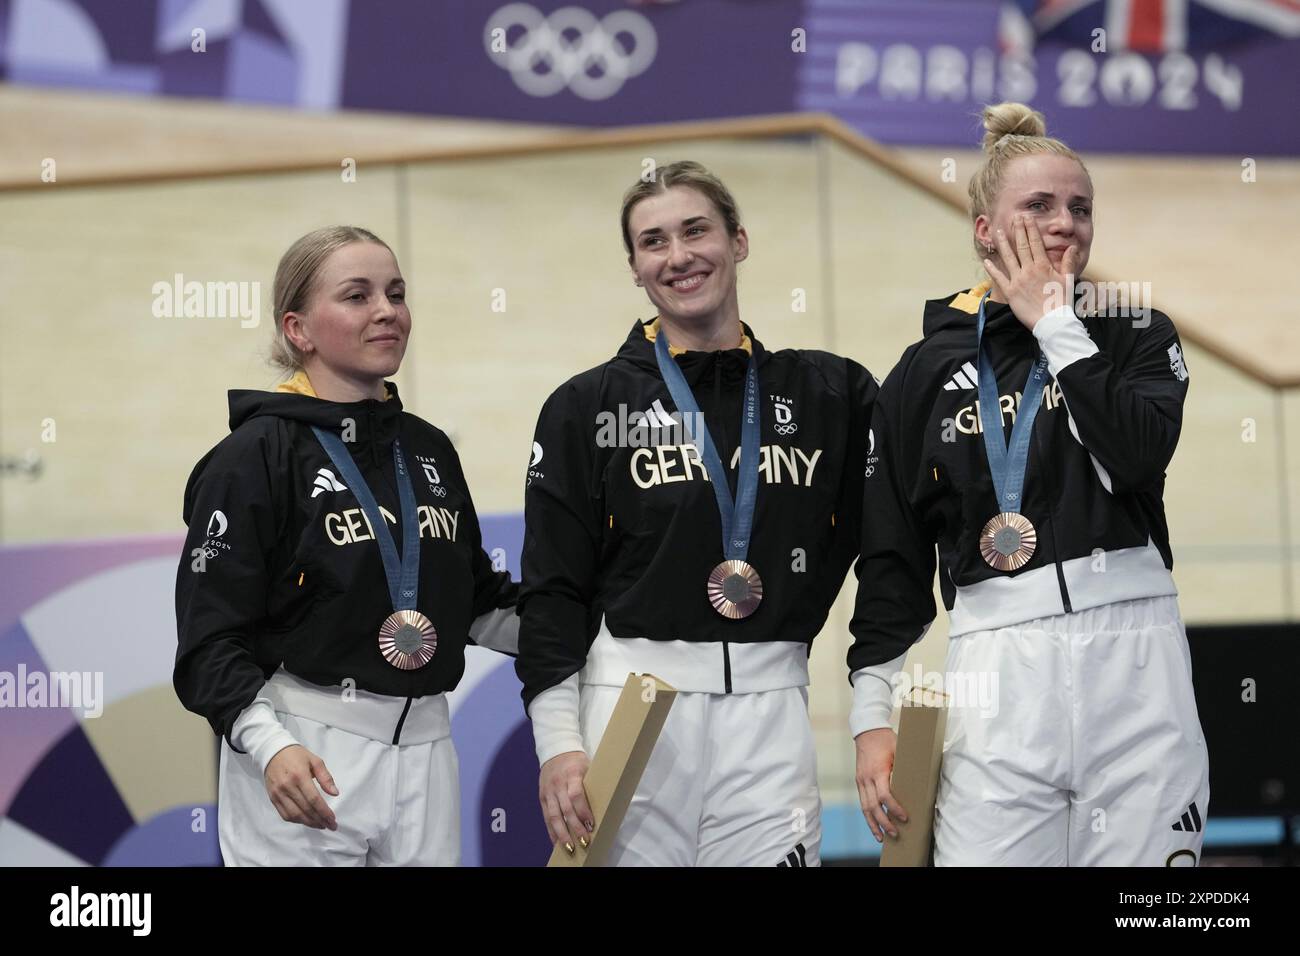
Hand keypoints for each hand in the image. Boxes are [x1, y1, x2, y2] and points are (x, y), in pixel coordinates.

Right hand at [264, 744, 338, 830]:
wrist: (273, 752)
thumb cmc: (297, 755)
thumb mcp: (315, 761)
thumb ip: (326, 777)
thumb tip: (335, 793)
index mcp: (300, 776)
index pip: (314, 799)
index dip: (324, 811)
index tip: (333, 819)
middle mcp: (287, 787)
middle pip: (305, 809)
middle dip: (320, 820)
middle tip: (331, 826)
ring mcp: (278, 794)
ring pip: (295, 815)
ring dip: (309, 823)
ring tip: (321, 825)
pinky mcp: (272, 798)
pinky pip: (284, 814)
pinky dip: (297, 820)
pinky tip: (306, 821)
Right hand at [539, 750, 594, 852]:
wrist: (555, 749)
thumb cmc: (576, 760)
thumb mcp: (588, 766)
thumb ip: (592, 783)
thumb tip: (607, 802)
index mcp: (572, 774)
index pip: (576, 794)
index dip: (583, 810)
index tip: (591, 824)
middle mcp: (558, 784)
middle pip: (566, 809)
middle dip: (575, 827)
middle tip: (584, 841)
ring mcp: (549, 791)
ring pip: (554, 816)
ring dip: (562, 833)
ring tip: (569, 847)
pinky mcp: (543, 797)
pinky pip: (546, 816)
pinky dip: (551, 830)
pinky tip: (556, 842)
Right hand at [855, 728, 907, 841]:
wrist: (867, 731)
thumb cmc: (886, 740)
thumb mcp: (899, 750)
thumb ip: (907, 766)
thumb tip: (923, 781)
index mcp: (878, 771)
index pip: (884, 796)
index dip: (894, 808)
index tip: (904, 818)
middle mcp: (867, 778)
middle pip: (873, 806)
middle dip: (884, 822)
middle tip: (896, 833)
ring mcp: (861, 780)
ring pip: (865, 808)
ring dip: (873, 824)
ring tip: (881, 837)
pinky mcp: (859, 781)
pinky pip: (862, 802)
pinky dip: (868, 816)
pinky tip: (874, 825)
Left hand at [983, 214, 1078, 332]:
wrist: (1052, 322)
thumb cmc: (1061, 302)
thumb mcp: (1067, 280)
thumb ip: (1068, 262)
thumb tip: (1072, 247)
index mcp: (1043, 266)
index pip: (1035, 243)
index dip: (1030, 229)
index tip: (1027, 218)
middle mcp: (1029, 270)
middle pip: (1022, 246)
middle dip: (1018, 230)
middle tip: (1014, 217)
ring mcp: (1018, 280)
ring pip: (1009, 258)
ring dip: (1003, 244)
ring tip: (998, 231)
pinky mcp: (1010, 292)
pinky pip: (999, 278)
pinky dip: (992, 269)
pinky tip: (986, 260)